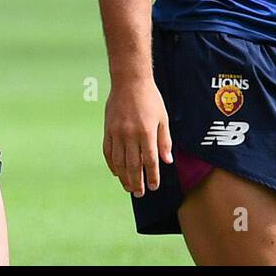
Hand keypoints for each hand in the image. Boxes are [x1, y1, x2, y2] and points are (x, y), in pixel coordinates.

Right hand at [103, 77, 172, 196]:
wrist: (129, 81)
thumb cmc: (150, 99)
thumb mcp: (162, 118)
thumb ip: (164, 141)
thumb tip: (167, 161)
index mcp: (146, 132)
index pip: (150, 161)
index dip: (152, 176)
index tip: (154, 187)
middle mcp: (130, 134)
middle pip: (133, 165)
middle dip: (137, 182)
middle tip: (140, 193)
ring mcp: (117, 133)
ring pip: (119, 162)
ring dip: (124, 177)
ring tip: (129, 187)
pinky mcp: (108, 130)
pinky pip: (108, 152)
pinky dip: (112, 164)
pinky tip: (116, 172)